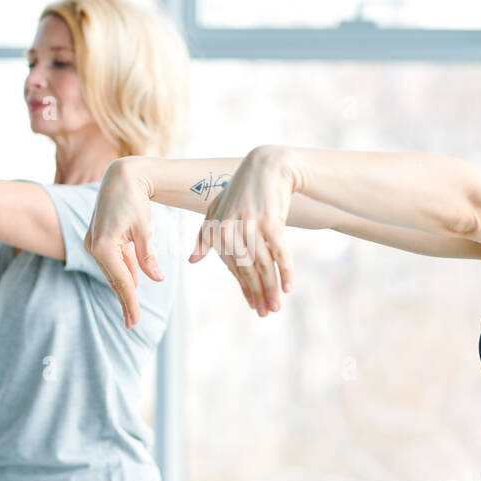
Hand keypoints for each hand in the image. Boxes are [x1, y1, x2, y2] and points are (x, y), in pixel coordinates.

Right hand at [84, 158, 163, 329]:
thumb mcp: (144, 230)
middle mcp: (93, 246)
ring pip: (112, 270)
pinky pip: (112, 260)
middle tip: (133, 323)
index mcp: (103, 246)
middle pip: (114, 279)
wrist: (122, 176)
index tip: (135, 321)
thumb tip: (156, 279)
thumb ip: (148, 257)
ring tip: (132, 309)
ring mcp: (92, 242)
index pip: (121, 281)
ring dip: (124, 287)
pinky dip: (123, 271)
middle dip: (125, 300)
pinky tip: (131, 283)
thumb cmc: (134, 199)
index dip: (129, 303)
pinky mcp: (96, 237)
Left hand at [189, 145, 296, 316]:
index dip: (244, 288)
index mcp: (217, 231)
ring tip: (276, 307)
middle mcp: (232, 230)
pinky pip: (279, 252)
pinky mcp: (271, 222)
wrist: (267, 167)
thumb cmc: (242, 191)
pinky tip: (289, 287)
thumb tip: (192, 261)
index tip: (253, 305)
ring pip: (262, 265)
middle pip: (247, 270)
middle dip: (257, 294)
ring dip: (271, 288)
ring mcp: (252, 226)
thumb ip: (205, 236)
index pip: (233, 267)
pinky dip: (285, 271)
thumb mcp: (217, 210)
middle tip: (265, 313)